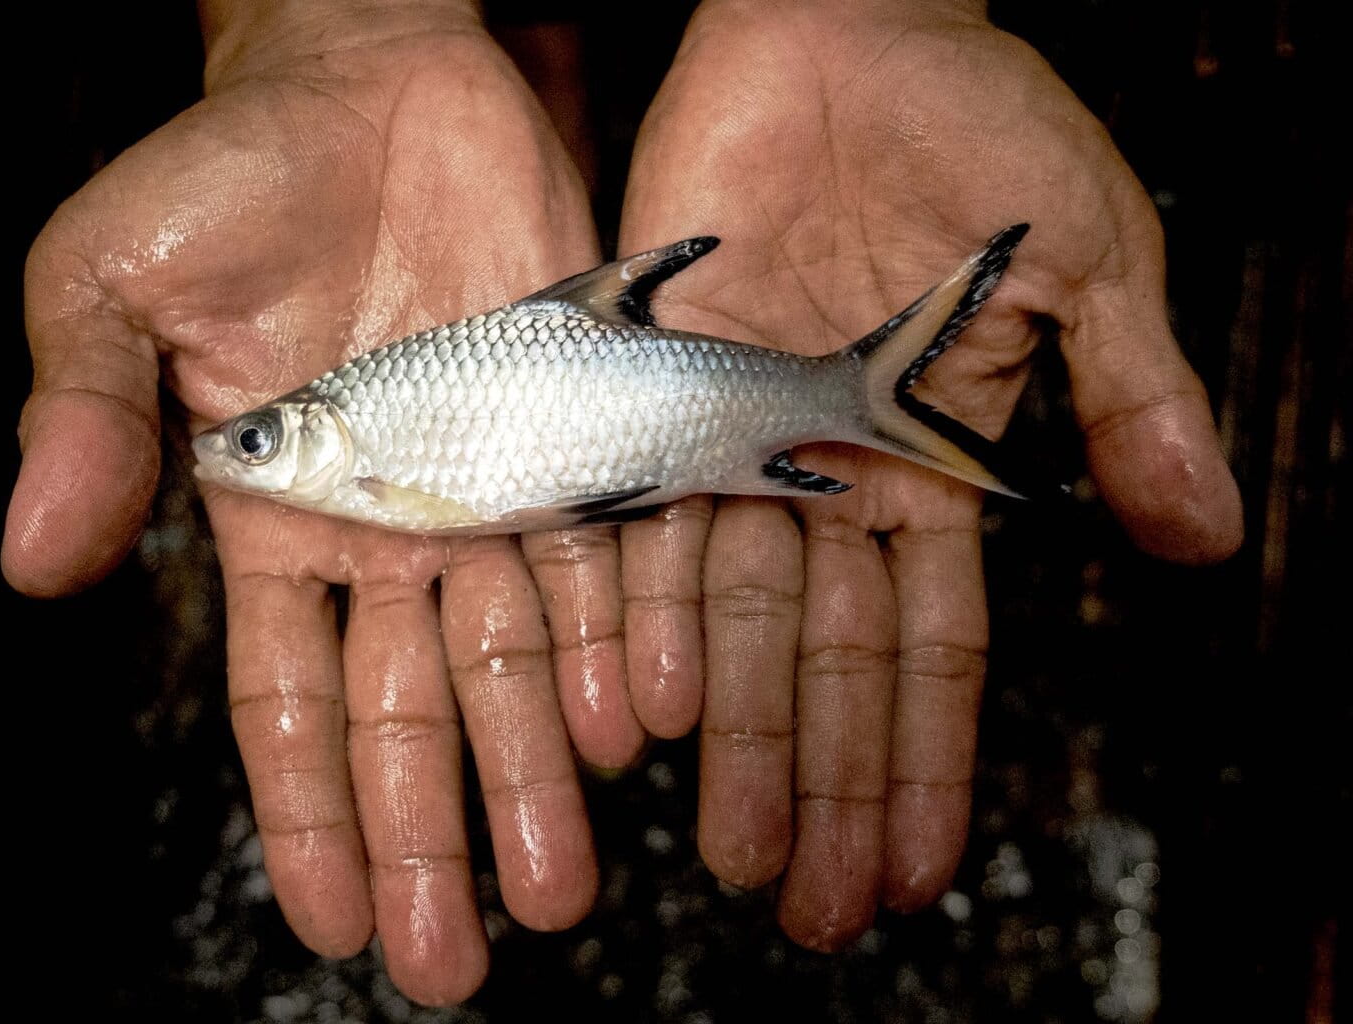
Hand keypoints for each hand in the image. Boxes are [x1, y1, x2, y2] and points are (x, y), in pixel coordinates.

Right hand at [2, 1, 631, 1001]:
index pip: (289, 700)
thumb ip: (84, 422)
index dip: (311, 815)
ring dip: (540, 773)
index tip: (337, 925)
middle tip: (462, 957)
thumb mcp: (110, 284)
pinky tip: (637, 728)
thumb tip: (37, 562)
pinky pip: (606, 553)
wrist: (365, 74)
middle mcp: (391, 523)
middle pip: (416, 712)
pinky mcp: (579, 421)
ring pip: (521, 660)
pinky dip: (624, 640)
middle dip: (435, 835)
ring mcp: (492, 479)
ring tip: (565, 883)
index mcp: (273, 515)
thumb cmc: (224, 172)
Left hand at [619, 0, 1241, 947]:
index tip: (919, 869)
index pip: (936, 647)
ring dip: (738, 740)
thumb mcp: (1090, 261)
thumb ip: (1134, 401)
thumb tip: (1210, 541)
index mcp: (933, 468)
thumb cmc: (983, 130)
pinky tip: (645, 712)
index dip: (927, 761)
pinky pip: (641, 518)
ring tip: (730, 852)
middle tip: (808, 911)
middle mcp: (827, 480)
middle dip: (824, 786)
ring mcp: (734, 443)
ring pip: (734, 621)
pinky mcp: (649, 390)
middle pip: (829, 665)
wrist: (844, 31)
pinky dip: (644, 612)